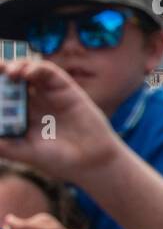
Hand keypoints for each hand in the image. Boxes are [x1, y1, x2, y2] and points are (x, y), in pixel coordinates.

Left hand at [0, 60, 120, 179]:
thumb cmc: (56, 160)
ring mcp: (48, 94)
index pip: (1, 95)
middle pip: (11, 80)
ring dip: (15, 67)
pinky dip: (35, 68)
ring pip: (27, 71)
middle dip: (0, 73)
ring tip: (7, 72)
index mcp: (19, 115)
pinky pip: (48, 71)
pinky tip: (25, 74)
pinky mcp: (64, 88)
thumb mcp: (22, 152)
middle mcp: (32, 101)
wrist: (89, 161)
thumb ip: (2, 144)